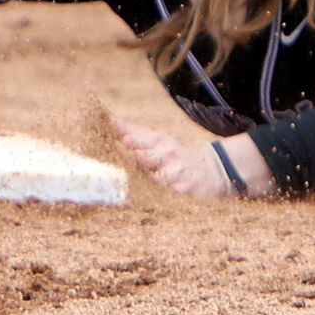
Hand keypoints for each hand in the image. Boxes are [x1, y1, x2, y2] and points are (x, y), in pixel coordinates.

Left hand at [111, 117, 229, 199]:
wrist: (204, 169)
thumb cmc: (169, 154)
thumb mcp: (155, 140)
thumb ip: (131, 131)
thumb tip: (110, 119)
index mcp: (159, 141)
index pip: (145, 139)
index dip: (135, 140)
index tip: (125, 140)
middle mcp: (169, 154)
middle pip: (155, 156)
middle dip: (145, 156)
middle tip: (136, 156)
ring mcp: (179, 171)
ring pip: (169, 175)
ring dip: (162, 176)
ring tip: (156, 177)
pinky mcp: (187, 187)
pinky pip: (180, 191)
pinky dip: (175, 192)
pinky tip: (172, 194)